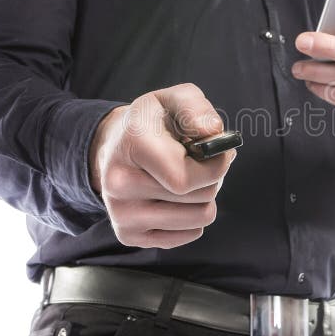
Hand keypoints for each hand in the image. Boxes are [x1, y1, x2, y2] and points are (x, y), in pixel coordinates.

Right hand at [88, 83, 236, 248]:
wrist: (115, 146)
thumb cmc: (152, 123)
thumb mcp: (174, 99)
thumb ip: (196, 109)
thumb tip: (214, 134)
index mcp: (133, 146)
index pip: (185, 178)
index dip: (214, 167)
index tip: (219, 153)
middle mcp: (119, 184)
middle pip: (198, 198)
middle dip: (212, 179)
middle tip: (199, 163)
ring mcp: (121, 214)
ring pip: (198, 220)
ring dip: (204, 199)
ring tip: (188, 179)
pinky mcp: (127, 235)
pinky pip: (188, 235)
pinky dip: (192, 217)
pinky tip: (176, 198)